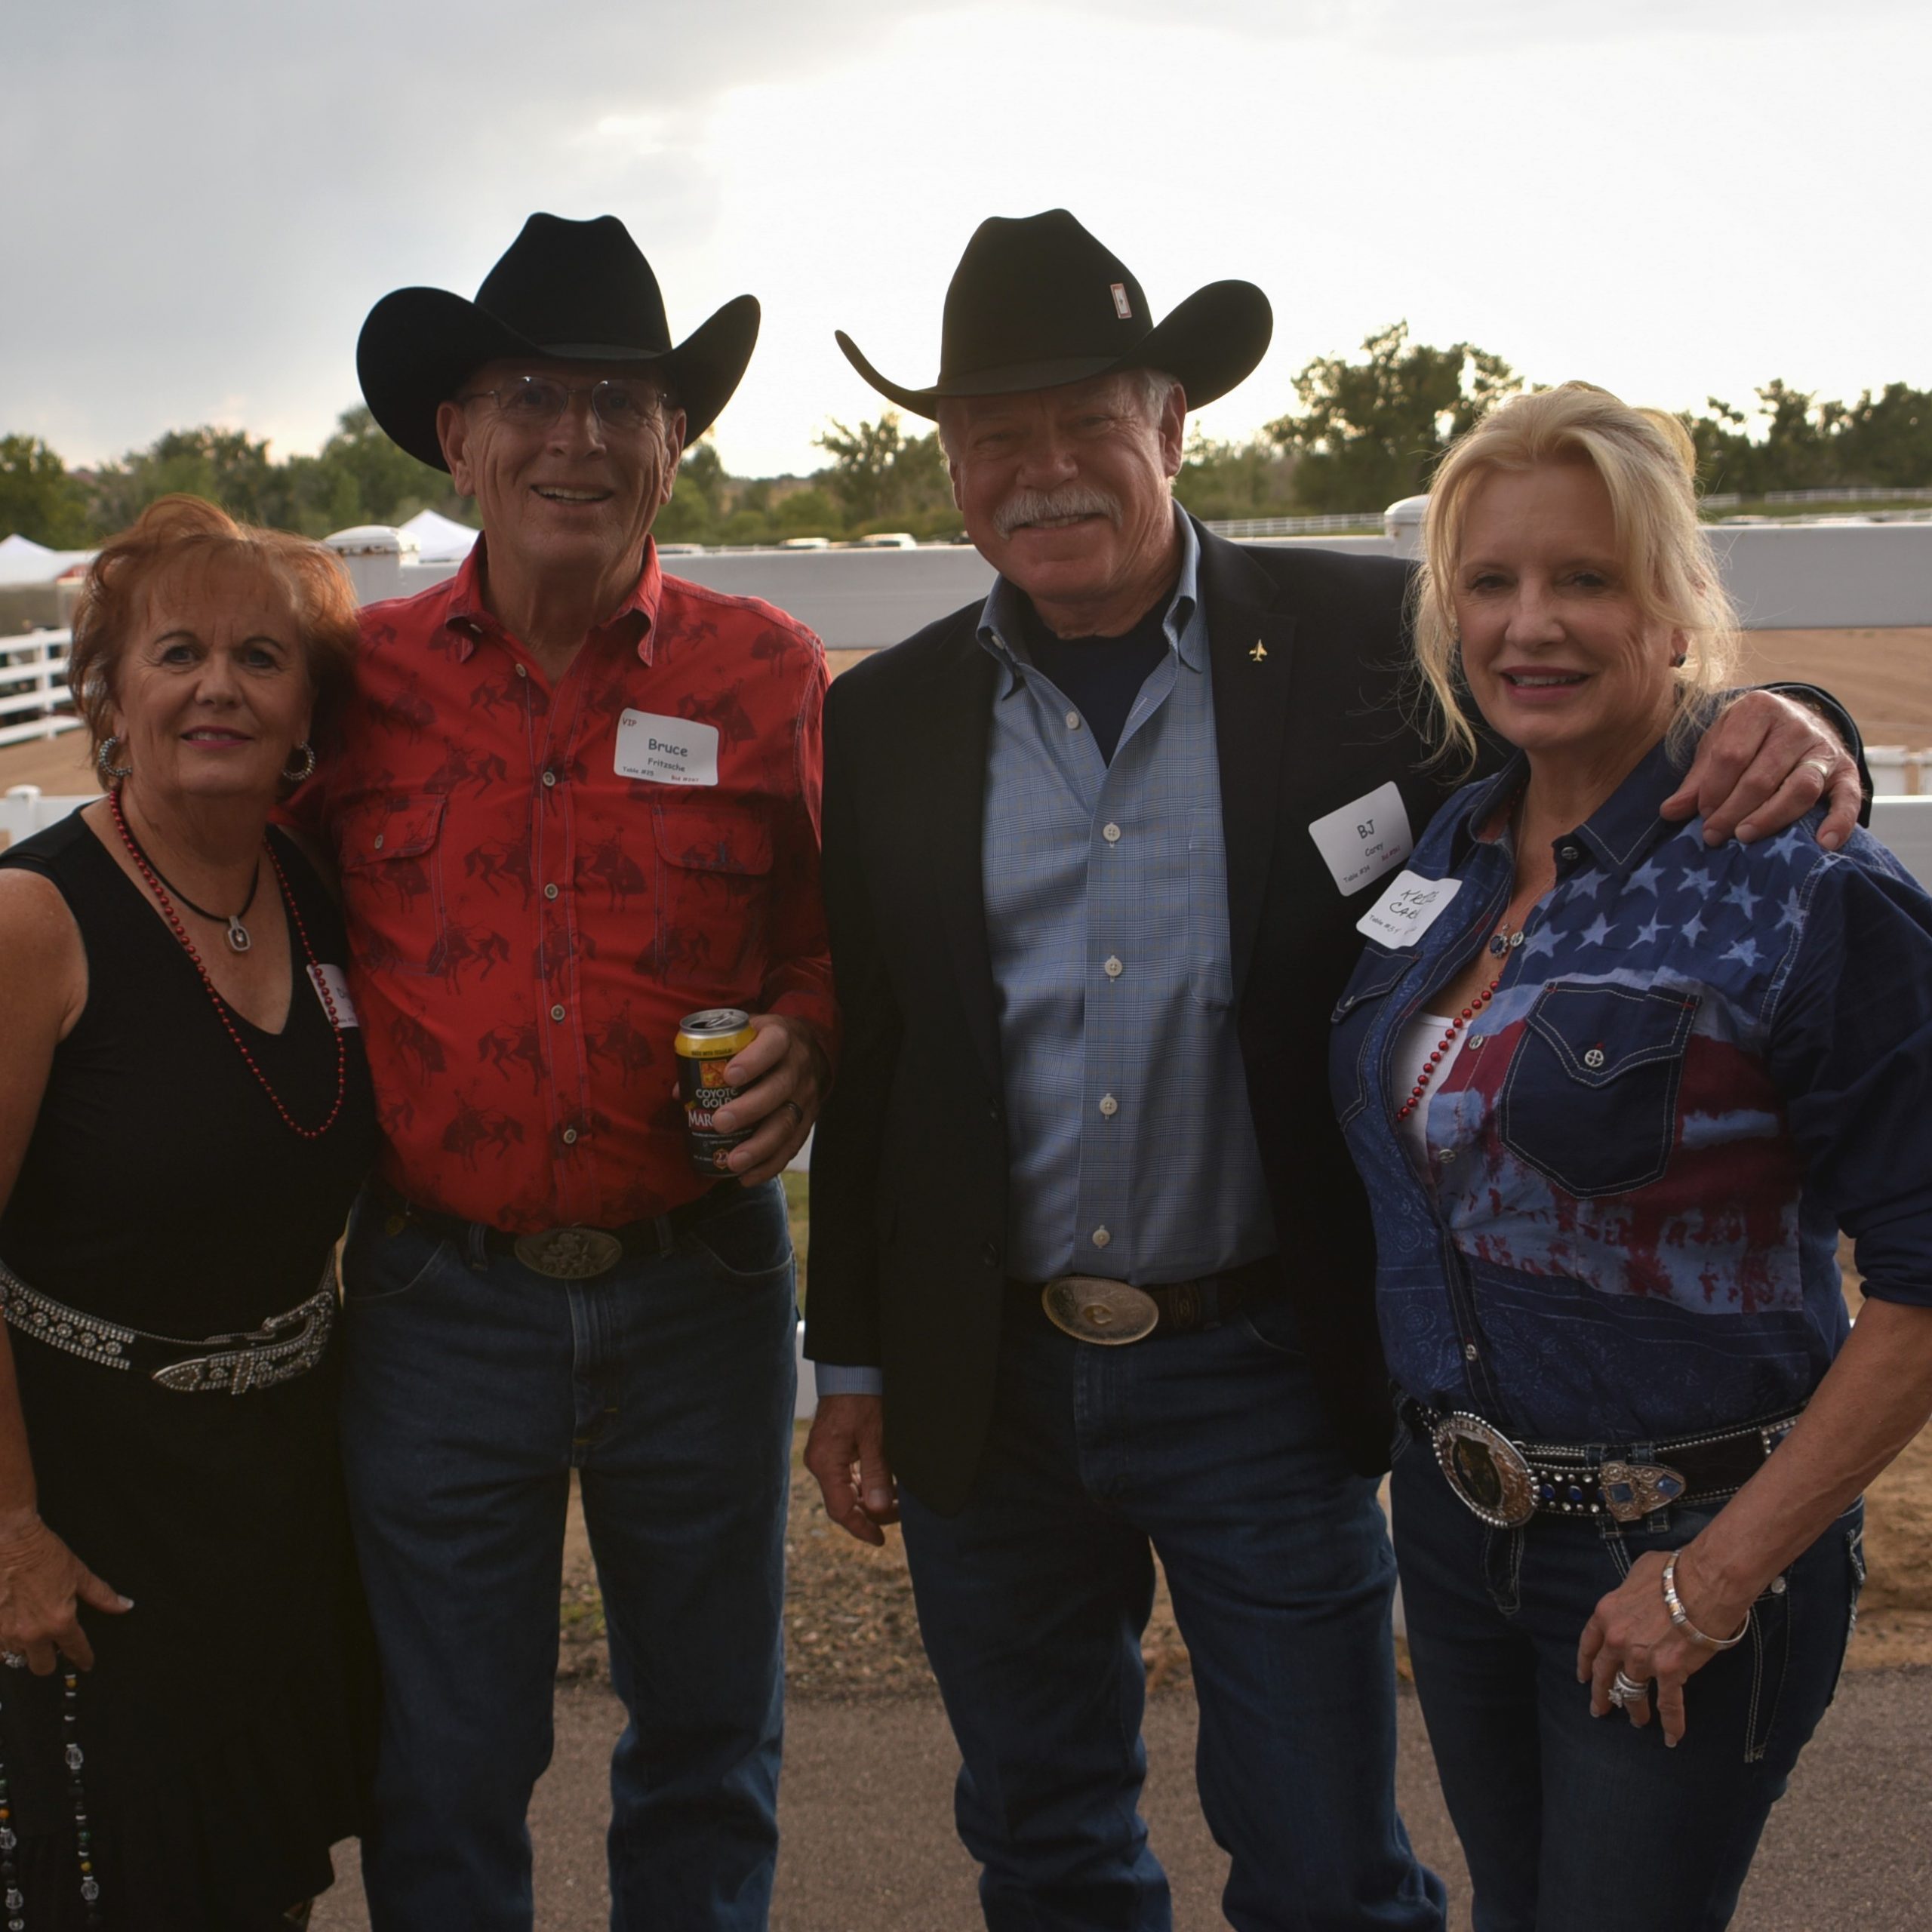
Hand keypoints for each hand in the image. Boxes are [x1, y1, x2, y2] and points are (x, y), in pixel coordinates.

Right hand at [0, 1514, 131, 1673]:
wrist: (10, 1542)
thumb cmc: (43, 1554)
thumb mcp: (79, 1573)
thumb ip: (102, 1595)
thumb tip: (123, 1605)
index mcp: (59, 1621)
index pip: (75, 1650)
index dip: (84, 1658)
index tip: (86, 1662)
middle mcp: (32, 1633)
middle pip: (43, 1667)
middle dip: (51, 1660)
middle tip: (55, 1647)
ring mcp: (7, 1633)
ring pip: (19, 1658)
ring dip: (27, 1649)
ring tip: (33, 1632)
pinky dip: (6, 1644)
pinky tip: (15, 1629)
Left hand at [703, 1013, 827, 1184]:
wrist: (810, 1050)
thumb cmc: (764, 1043)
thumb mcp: (745, 1035)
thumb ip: (713, 1056)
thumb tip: (679, 1092)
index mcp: (781, 1038)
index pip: (771, 1046)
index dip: (752, 1061)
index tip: (728, 1076)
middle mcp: (797, 1067)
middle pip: (778, 1089)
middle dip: (749, 1109)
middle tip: (720, 1123)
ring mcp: (806, 1096)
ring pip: (786, 1123)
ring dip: (759, 1146)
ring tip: (733, 1162)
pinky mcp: (807, 1120)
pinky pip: (791, 1145)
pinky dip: (769, 1165)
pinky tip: (747, 1177)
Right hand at [803, 1394, 898, 1547]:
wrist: (851, 1370)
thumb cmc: (863, 1399)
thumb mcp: (876, 1438)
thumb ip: (877, 1475)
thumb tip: (877, 1509)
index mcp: (826, 1463)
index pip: (841, 1510)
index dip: (861, 1528)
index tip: (881, 1540)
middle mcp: (820, 1462)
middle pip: (844, 1502)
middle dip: (872, 1513)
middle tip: (901, 1513)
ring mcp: (823, 1455)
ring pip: (846, 1489)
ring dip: (870, 1498)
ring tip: (899, 1500)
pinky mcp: (831, 1447)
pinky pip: (846, 1475)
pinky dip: (865, 1483)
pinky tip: (886, 1483)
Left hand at [1575, 1546, 1747, 1745]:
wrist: (1704, 1581)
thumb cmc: (1673, 1571)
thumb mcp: (1638, 1573)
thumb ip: (1631, 1592)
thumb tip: (1638, 1598)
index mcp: (1607, 1613)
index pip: (1589, 1643)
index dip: (1586, 1663)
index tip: (1584, 1677)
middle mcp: (1618, 1639)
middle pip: (1605, 1673)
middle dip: (1602, 1694)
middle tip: (1601, 1709)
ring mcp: (1642, 1658)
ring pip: (1633, 1691)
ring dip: (1635, 1709)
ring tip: (1636, 1720)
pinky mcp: (1670, 1672)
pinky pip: (1669, 1705)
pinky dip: (1671, 1724)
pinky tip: (1671, 1738)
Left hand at [1661, 690, 1858, 848]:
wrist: (1798, 720)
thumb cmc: (1748, 738)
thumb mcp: (1717, 746)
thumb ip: (1697, 780)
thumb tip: (1670, 812)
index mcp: (1758, 710)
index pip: (1730, 755)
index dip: (1713, 790)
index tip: (1702, 814)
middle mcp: (1796, 725)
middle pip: (1761, 777)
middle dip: (1733, 811)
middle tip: (1713, 835)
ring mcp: (1824, 748)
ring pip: (1800, 788)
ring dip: (1770, 818)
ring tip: (1745, 837)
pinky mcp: (1847, 771)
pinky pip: (1848, 798)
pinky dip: (1840, 822)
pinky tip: (1823, 843)